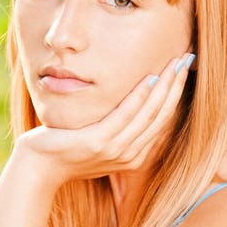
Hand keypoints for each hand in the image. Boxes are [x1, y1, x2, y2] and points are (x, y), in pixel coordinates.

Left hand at [15, 53, 194, 184]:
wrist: (39, 168)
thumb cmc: (65, 150)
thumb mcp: (98, 142)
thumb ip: (118, 129)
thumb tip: (135, 103)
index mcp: (133, 156)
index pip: (162, 121)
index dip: (175, 94)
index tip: (183, 70)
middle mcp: (128, 156)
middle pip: (161, 116)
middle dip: (176, 86)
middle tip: (187, 58)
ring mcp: (114, 151)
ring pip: (148, 114)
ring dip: (165, 87)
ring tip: (175, 63)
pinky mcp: (97, 143)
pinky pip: (124, 116)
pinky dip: (139, 97)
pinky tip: (150, 78)